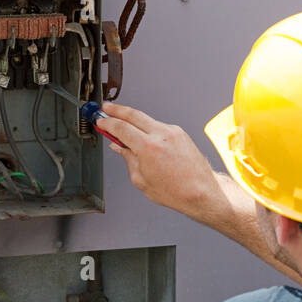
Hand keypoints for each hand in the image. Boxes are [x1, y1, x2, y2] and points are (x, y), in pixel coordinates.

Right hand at [97, 103, 221, 218]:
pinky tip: (142, 135)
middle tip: (106, 109)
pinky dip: (148, 128)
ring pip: (147, 119)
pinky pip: (159, 126)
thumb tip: (120, 147)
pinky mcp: (180, 133)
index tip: (100, 121)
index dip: (107, 123)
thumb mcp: (141, 179)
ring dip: (133, 120)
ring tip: (122, 125)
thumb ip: (128, 158)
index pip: (121, 127)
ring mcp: (173, 132)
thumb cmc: (176, 191)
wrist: (201, 191)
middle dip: (117, 110)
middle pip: (133, 114)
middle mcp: (162, 134)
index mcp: (148, 147)